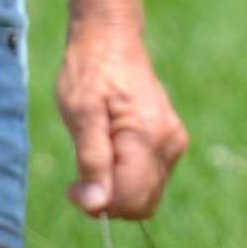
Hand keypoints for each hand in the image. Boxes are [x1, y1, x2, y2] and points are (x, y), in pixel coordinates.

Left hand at [55, 29, 187, 218]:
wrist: (111, 42)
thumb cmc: (90, 74)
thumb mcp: (80, 115)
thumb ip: (91, 161)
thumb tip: (97, 204)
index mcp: (147, 137)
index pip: (130, 200)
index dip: (99, 205)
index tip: (72, 187)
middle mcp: (169, 145)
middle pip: (141, 205)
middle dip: (108, 203)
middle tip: (79, 180)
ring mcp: (174, 145)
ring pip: (146, 198)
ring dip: (116, 192)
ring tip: (94, 159)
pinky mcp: (171, 145)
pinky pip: (149, 183)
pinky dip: (125, 181)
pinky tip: (108, 155)